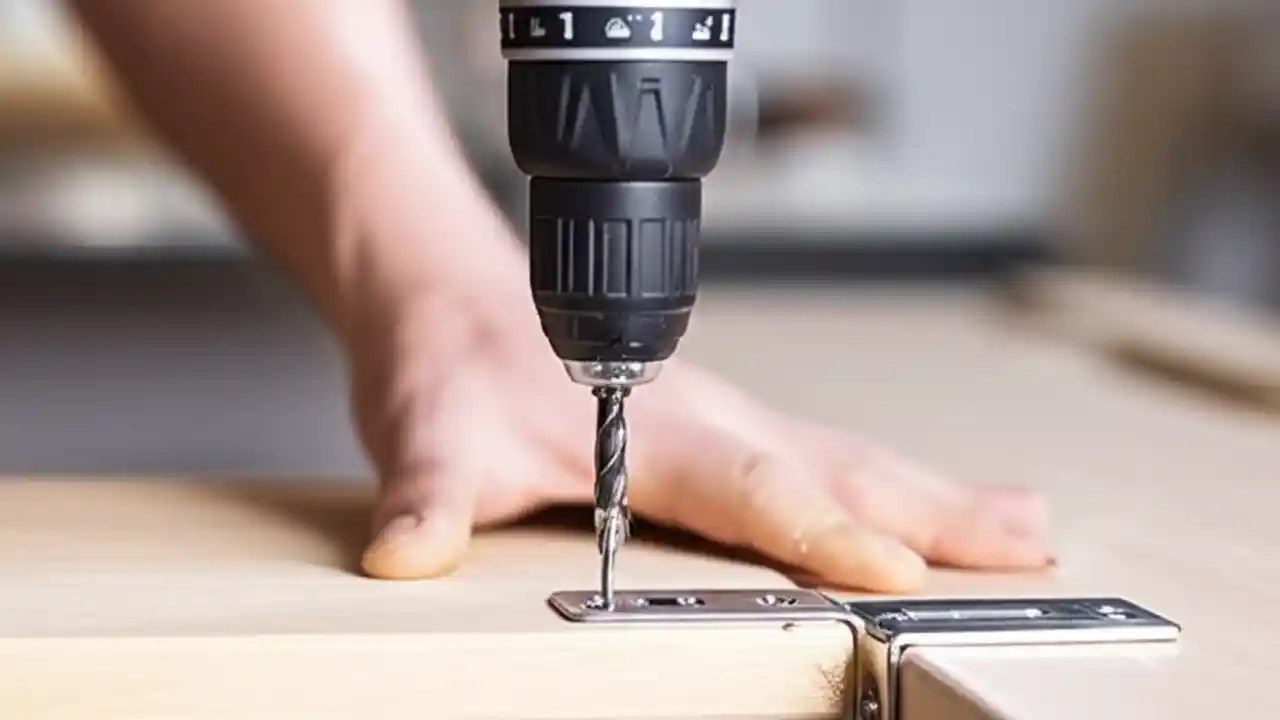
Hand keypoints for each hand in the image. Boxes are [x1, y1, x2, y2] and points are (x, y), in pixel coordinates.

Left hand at [347, 253, 1050, 592]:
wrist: (454, 299)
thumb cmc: (455, 359)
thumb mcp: (430, 433)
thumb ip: (430, 498)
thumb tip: (405, 556)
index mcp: (655, 425)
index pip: (756, 488)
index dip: (826, 532)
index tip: (896, 570)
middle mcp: (707, 417)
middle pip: (839, 461)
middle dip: (936, 507)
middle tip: (1027, 538)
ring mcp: (722, 417)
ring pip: (846, 451)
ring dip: (935, 491)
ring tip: (1020, 523)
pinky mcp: (717, 425)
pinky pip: (820, 451)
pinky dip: (885, 479)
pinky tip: (917, 500)